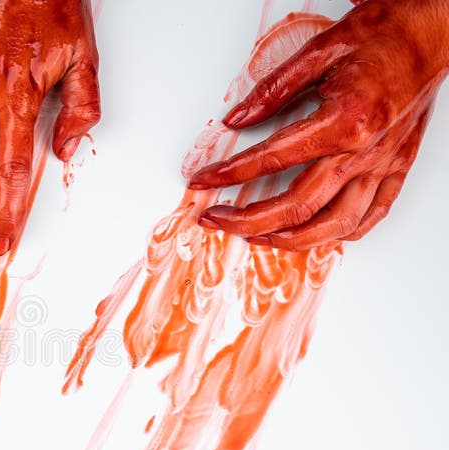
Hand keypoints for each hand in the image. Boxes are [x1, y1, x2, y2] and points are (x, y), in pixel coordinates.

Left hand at [189, 0, 448, 250]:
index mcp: (343, 121)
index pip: (271, 160)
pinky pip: (371, 216)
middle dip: (247, 221)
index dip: (229, 176)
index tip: (202, 182)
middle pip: (297, 208)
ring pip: (334, 226)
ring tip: (256, 237)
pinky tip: (314, 236)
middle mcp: (364, 152)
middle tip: (215, 220)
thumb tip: (236, 119)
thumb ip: (273, 90)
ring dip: (289, 240)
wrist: (435, 31)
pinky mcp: (398, 168)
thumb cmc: (385, 34)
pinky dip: (340, 234)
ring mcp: (383, 165)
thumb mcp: (319, 50)